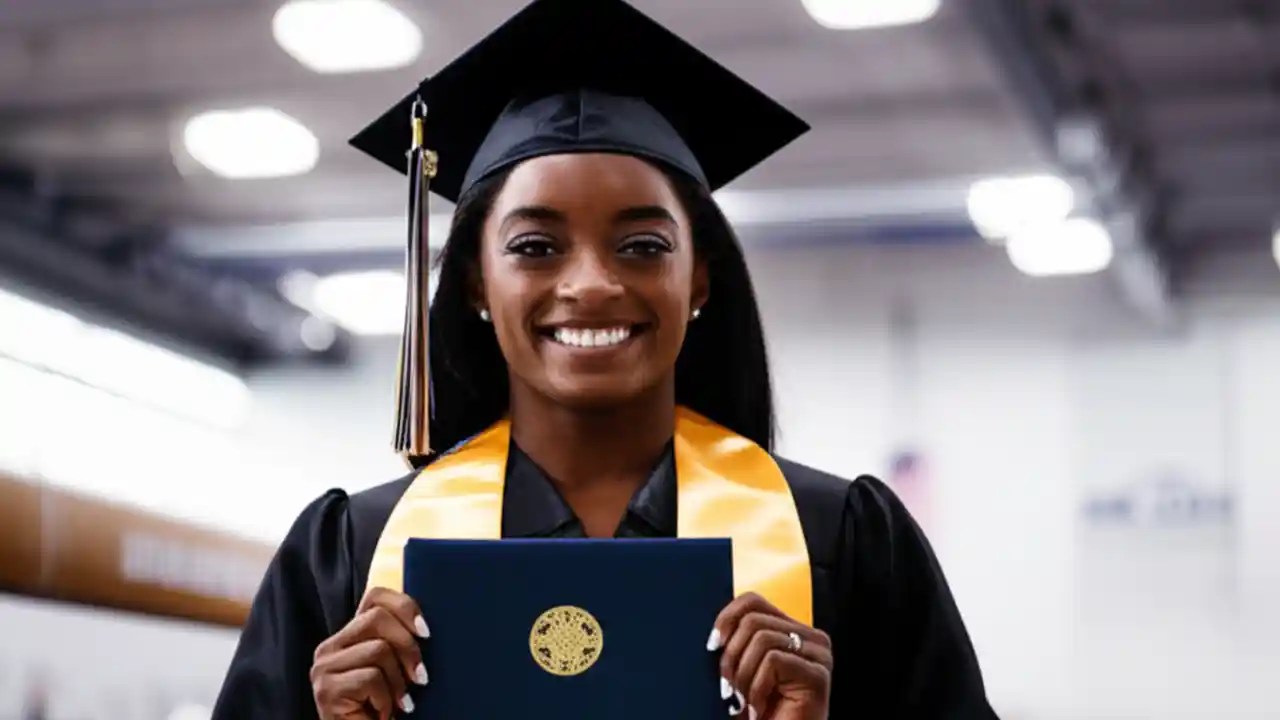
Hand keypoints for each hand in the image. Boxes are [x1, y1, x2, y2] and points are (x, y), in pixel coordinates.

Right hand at [311, 588, 430, 718]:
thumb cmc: (385, 707)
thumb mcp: (396, 667)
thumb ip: (399, 641)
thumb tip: (425, 622)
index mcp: (348, 637)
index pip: (374, 598)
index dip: (404, 606)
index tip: (426, 631)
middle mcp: (329, 647)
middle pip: (377, 618)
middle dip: (407, 647)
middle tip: (420, 676)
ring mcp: (323, 668)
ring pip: (377, 649)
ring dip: (398, 681)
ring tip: (398, 701)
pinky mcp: (326, 690)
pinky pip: (370, 678)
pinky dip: (387, 699)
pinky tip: (383, 713)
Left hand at [710, 593, 831, 719]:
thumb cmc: (759, 712)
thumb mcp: (743, 669)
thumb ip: (737, 641)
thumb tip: (715, 628)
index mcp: (793, 630)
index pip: (754, 601)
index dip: (727, 617)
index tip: (712, 645)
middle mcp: (811, 637)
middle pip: (754, 620)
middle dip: (732, 656)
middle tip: (727, 688)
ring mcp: (819, 655)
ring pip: (762, 639)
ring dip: (743, 676)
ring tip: (743, 701)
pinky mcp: (818, 675)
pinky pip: (773, 660)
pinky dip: (757, 688)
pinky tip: (758, 708)